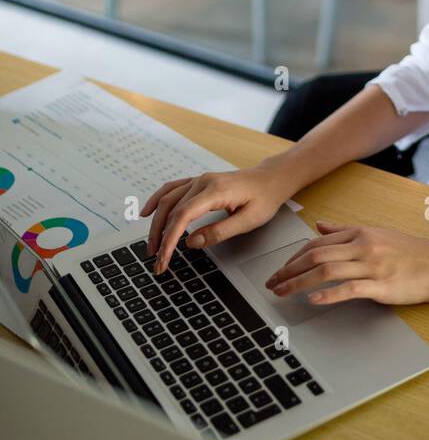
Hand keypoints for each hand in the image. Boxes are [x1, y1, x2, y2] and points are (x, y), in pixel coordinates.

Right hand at [142, 163, 291, 272]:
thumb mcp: (248, 220)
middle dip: (159, 235)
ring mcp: (199, 180)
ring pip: (167, 199)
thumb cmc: (264, 198)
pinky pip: (172, 189)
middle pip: (170, 208)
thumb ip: (219, 231)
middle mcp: (203, 182)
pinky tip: (147, 212)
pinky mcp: (198, 182)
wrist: (270, 179)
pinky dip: (157, 201)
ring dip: (156, 223)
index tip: (164, 258)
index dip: (170, 239)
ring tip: (152, 245)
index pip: (183, 216)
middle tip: (156, 260)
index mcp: (215, 191)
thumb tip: (191, 242)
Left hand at [265, 220, 428, 306]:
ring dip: (299, 283)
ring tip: (283, 293)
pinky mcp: (382, 286)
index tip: (280, 270)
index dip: (293, 257)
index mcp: (359, 233)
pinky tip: (313, 300)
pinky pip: (350, 289)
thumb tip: (319, 224)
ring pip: (326, 271)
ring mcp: (372, 265)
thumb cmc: (411, 251)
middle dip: (288, 271)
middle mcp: (363, 246)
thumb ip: (345, 230)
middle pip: (315, 255)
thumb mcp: (376, 233)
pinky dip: (329, 294)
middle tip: (272, 284)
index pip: (317, 243)